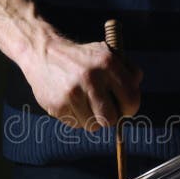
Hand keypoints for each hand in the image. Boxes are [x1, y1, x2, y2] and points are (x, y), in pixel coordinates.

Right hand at [18, 27, 142, 130]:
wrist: (43, 53)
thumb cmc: (82, 57)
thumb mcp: (107, 53)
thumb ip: (128, 70)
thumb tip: (136, 89)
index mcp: (107, 63)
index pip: (131, 99)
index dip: (130, 108)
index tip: (124, 107)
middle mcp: (90, 78)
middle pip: (111, 119)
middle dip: (110, 117)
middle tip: (105, 109)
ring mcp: (72, 93)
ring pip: (93, 125)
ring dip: (92, 118)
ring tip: (85, 102)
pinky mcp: (58, 105)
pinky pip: (76, 124)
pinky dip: (76, 117)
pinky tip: (71, 102)